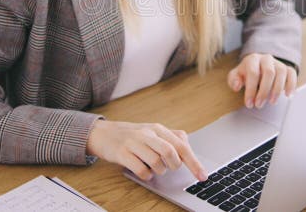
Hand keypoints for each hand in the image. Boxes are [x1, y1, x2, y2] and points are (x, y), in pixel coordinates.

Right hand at [86, 120, 206, 181]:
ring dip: (159, 171)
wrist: (103, 133)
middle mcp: (147, 133)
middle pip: (170, 152)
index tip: (202, 176)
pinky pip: (140, 169)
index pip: (181, 146)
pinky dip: (146, 175)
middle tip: (169, 168)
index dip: (194, 163)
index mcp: (158, 129)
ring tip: (154, 169)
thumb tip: (186, 144)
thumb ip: (170, 137)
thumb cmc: (131, 135)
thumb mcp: (152, 132)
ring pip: (156, 161)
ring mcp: (134, 142)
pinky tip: (144, 172)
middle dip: (174, 165)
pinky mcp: (122, 153)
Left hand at [227, 53, 296, 108]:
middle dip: (264, 91)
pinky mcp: (287, 68)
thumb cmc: (246, 73)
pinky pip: (292, 74)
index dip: (251, 90)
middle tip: (259, 104)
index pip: (253, 73)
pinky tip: (288, 95)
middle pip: (269, 72)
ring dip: (277, 90)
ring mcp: (278, 63)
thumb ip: (233, 80)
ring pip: (281, 73)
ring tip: (272, 102)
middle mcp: (266, 59)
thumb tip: (237, 86)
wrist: (258, 66)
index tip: (249, 103)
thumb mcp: (236, 76)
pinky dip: (291, 84)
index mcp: (252, 59)